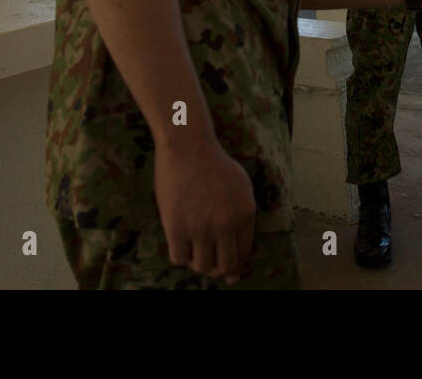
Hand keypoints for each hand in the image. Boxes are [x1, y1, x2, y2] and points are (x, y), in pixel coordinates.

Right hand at [154, 137, 256, 284]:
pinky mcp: (176, 228)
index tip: (230, 272)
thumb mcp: (242, 186)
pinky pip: (179, 259)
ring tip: (195, 252)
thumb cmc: (215, 163)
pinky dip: (181, 257)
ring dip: (198, 264)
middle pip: (224, 265)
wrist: (188, 147)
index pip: (243, 253)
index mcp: (245, 215)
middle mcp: (225, 225)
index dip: (236, 266)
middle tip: (211, 266)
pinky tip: (181, 246)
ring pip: (202, 266)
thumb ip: (243, 214)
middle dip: (219, 270)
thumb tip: (239, 245)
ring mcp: (201, 228)